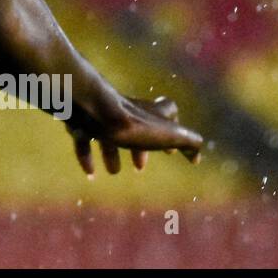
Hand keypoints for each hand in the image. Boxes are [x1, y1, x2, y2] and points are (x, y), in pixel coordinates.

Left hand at [66, 94, 203, 175]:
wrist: (86, 105)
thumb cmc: (127, 123)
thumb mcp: (166, 134)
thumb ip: (186, 142)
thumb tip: (198, 152)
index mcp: (147, 111)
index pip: (168, 111)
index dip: (173, 129)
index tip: (174, 151)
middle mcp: (124, 108)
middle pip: (135, 125)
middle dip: (139, 147)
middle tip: (140, 168)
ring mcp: (100, 111)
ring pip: (107, 131)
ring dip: (111, 153)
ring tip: (113, 172)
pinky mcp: (79, 117)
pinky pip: (82, 136)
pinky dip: (87, 154)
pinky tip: (90, 172)